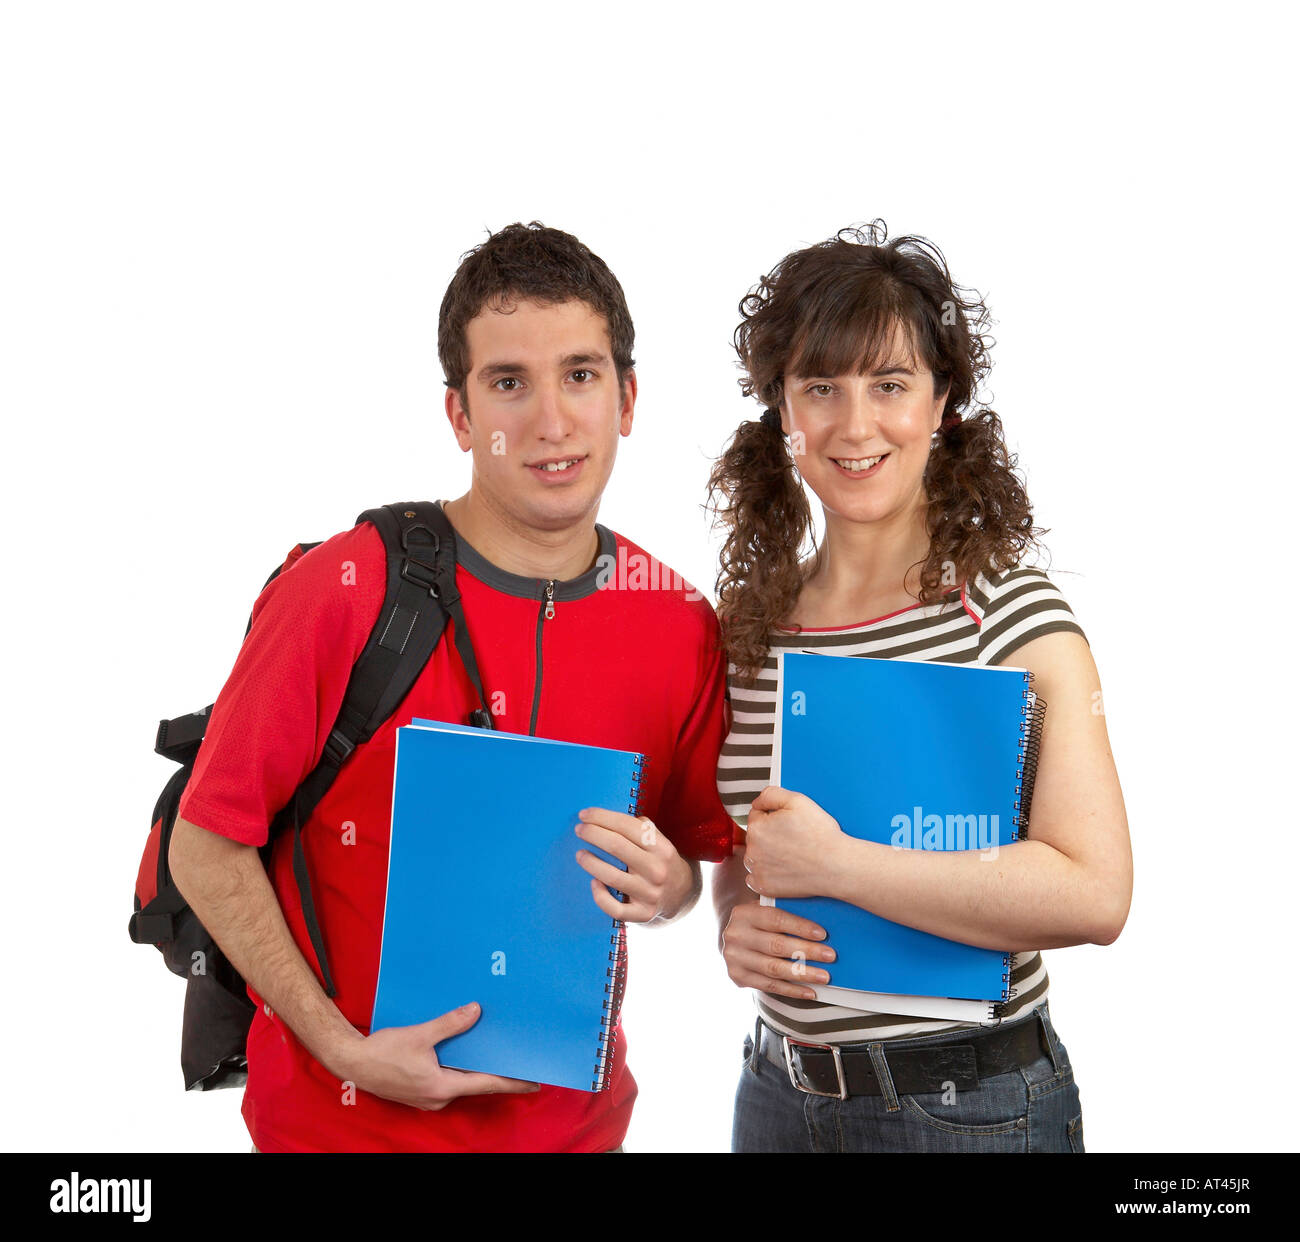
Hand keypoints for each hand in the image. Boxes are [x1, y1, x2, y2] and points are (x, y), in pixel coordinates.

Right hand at [331, 1003, 539, 1110]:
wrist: (352, 1062)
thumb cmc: (383, 1052)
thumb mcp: (419, 1035)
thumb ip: (449, 1024)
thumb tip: (476, 1011)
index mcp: (441, 1087)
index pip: (486, 1084)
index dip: (512, 1082)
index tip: (535, 1083)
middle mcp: (438, 1096)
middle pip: (476, 1084)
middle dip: (498, 1073)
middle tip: (521, 1063)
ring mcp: (428, 1096)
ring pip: (462, 1081)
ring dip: (478, 1068)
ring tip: (498, 1055)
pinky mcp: (420, 1090)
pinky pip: (448, 1079)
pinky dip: (461, 1067)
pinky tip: (466, 1053)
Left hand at [575, 807, 694, 923]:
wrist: (682, 895)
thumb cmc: (661, 862)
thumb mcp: (660, 841)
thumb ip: (641, 828)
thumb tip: (608, 818)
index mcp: (662, 848)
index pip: (628, 827)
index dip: (603, 817)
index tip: (585, 814)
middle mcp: (657, 870)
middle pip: (617, 847)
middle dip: (593, 834)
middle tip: (579, 830)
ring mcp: (650, 894)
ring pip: (612, 877)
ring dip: (591, 863)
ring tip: (580, 854)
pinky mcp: (643, 914)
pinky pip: (616, 909)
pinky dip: (601, 896)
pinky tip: (594, 883)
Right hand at [721, 899, 833, 1000]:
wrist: (733, 938)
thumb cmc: (760, 922)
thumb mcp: (766, 910)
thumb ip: (786, 913)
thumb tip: (822, 926)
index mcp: (744, 913)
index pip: (775, 919)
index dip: (799, 927)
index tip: (822, 934)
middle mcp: (735, 935)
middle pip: (776, 945)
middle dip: (806, 952)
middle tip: (830, 956)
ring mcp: (734, 958)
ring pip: (773, 968)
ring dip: (802, 974)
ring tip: (824, 977)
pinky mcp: (738, 977)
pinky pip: (769, 986)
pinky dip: (792, 991)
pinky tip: (810, 992)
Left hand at [744, 786, 848, 899]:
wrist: (837, 866)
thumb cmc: (821, 836)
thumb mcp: (797, 800)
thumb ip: (771, 794)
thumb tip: (758, 801)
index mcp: (757, 828)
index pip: (756, 814)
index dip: (774, 815)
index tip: (788, 823)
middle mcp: (753, 850)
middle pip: (756, 835)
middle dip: (770, 833)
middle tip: (793, 837)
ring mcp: (758, 870)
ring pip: (756, 856)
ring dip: (766, 853)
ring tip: (791, 853)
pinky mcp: (764, 887)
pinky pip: (755, 878)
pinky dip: (765, 874)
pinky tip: (783, 868)